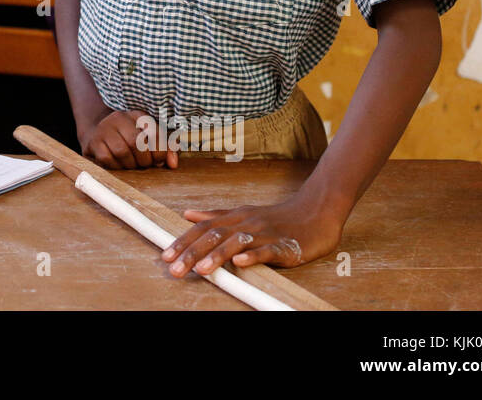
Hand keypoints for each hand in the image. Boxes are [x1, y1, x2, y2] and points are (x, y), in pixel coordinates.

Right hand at [81, 110, 177, 169]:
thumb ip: (165, 150)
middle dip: (144, 160)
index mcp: (138, 115)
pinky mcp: (93, 142)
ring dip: (130, 164)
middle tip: (144, 165)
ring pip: (121, 151)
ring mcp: (104, 129)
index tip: (158, 161)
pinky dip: (116, 166)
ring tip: (132, 165)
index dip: (159, 151)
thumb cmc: (129, 140)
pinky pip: (107, 158)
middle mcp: (119, 118)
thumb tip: (173, 164)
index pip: (153, 132)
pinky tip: (119, 165)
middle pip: (136, 142)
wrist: (98, 134)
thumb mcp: (149, 140)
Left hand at [160, 194, 343, 277]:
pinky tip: (240, 263)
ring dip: (216, 255)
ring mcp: (265, 233)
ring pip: (236, 243)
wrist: (315, 211)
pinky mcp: (284, 244)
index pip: (203, 229)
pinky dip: (252, 256)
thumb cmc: (277, 217)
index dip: (183, 242)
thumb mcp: (243, 214)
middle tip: (175, 269)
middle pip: (214, 236)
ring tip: (200, 269)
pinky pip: (267, 250)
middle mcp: (246, 223)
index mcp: (235, 217)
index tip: (166, 256)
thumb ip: (215, 215)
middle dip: (192, 253)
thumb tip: (187, 214)